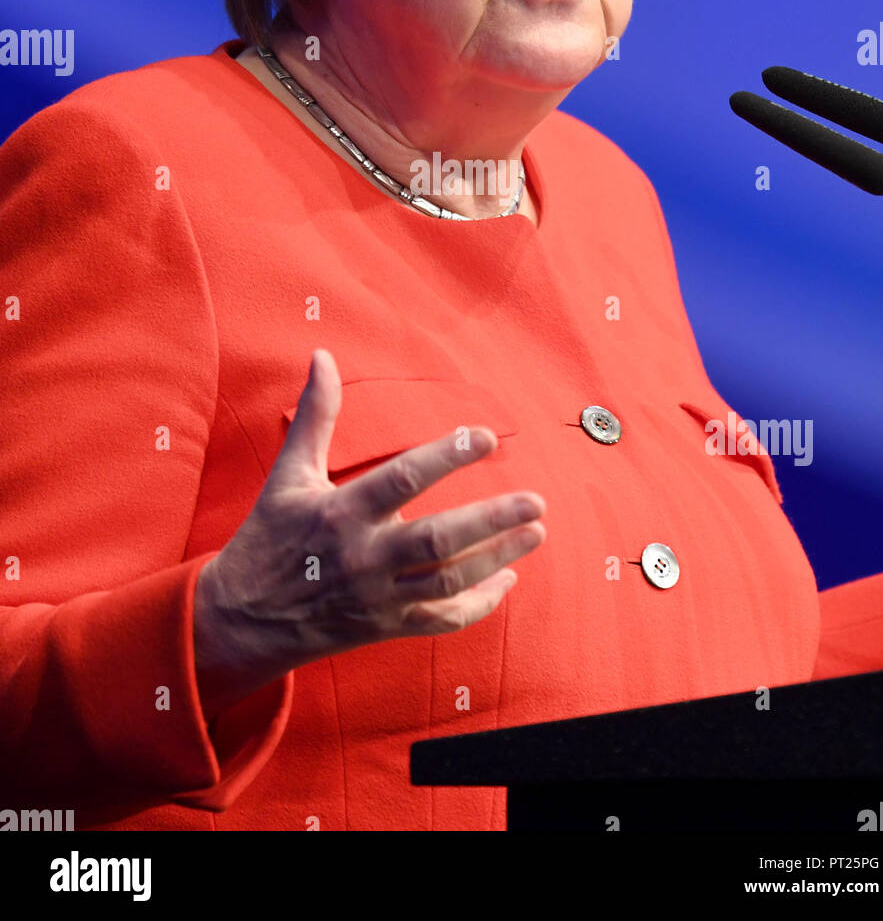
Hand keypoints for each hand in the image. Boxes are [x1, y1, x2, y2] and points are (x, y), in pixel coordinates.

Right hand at [193, 349, 545, 716]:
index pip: (401, 480)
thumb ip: (315, 415)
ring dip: (497, 558)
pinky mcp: (387, 628)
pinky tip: (507, 579)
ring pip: (448, 581)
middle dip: (491, 521)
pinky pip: (441, 621)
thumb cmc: (270, 537)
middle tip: (536, 501)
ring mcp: (379, 597)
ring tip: (537, 531)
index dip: (446, 457)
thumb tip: (323, 356)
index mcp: (340, 513)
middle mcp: (363, 557)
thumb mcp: (289, 474)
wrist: (242, 619)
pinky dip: (478, 605)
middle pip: (437, 541)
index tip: (486, 436)